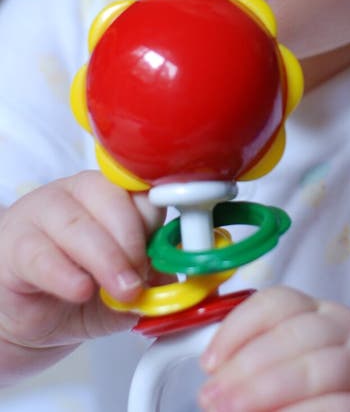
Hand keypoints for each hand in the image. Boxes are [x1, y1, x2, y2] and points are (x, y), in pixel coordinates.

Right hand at [0, 170, 162, 381]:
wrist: (26, 315)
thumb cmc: (79, 288)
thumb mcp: (124, 287)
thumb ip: (151, 279)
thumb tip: (176, 278)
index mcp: (112, 193)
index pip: (141, 191)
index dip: (156, 223)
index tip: (168, 254)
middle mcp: (78, 193)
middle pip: (111, 201)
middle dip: (134, 243)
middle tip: (141, 279)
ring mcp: (41, 214)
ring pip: (77, 225)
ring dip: (106, 260)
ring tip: (122, 291)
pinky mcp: (14, 245)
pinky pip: (41, 254)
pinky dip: (65, 274)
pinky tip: (80, 290)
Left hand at [198, 286, 349, 410]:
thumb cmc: (334, 394)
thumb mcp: (302, 365)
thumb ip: (264, 364)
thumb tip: (216, 379)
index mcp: (324, 313)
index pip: (278, 303)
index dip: (238, 328)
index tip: (209, 362)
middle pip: (294, 335)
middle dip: (246, 369)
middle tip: (212, 397)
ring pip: (316, 370)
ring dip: (267, 392)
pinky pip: (338, 408)